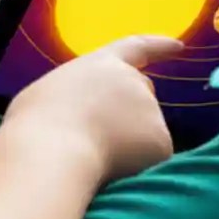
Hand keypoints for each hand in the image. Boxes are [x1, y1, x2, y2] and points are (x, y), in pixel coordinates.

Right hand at [6, 35, 183, 182]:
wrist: (53, 152)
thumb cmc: (38, 123)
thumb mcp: (52, 94)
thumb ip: (78, 97)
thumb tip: (87, 116)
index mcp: (103, 65)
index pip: (138, 48)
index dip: (159, 46)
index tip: (179, 46)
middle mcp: (133, 83)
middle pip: (142, 96)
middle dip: (131, 116)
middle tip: (103, 140)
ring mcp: (151, 112)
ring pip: (142, 135)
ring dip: (126, 147)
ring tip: (92, 158)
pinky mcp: (161, 143)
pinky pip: (150, 162)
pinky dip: (135, 170)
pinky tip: (110, 172)